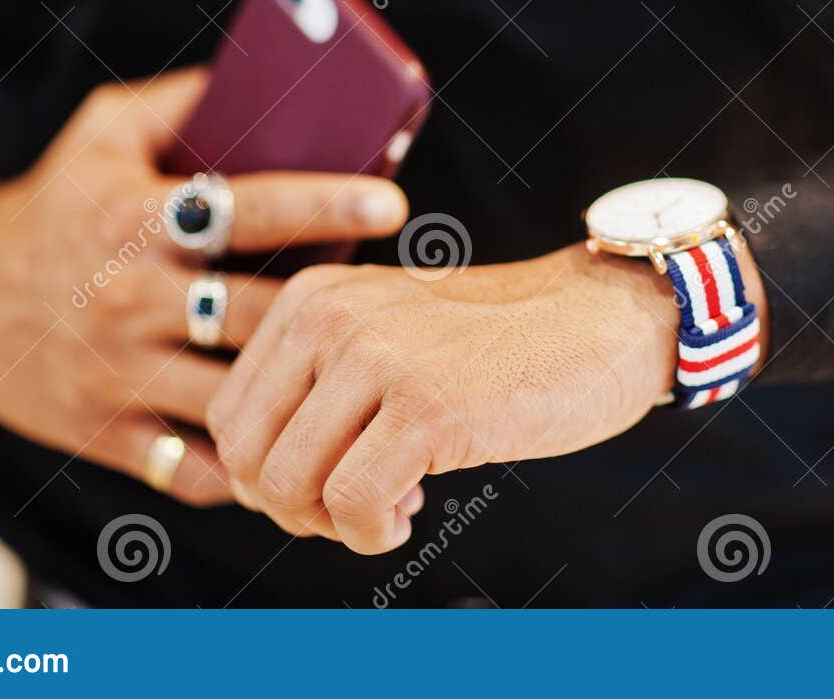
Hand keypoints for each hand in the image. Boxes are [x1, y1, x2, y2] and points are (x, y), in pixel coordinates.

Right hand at [0, 69, 408, 505]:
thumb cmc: (55, 202)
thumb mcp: (103, 131)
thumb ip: (181, 99)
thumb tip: (263, 74)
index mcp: (138, 218)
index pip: (246, 208)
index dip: (323, 204)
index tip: (391, 203)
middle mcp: (129, 296)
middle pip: (253, 312)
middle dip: (324, 315)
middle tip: (386, 315)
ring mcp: (115, 369)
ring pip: (231, 395)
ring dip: (299, 397)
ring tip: (363, 394)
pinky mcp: (101, 429)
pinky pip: (188, 466)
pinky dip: (245, 469)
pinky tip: (297, 453)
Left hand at [206, 240, 766, 551]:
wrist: (604, 318)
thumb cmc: (499, 345)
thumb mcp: (387, 338)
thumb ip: (318, 388)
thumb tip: (260, 488)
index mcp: (312, 297)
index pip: (230, 417)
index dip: (269, 475)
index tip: (335, 478)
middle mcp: (331, 316)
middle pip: (246, 458)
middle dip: (292, 509)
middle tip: (356, 507)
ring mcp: (379, 357)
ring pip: (288, 486)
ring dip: (332, 526)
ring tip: (390, 507)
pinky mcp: (430, 405)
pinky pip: (354, 505)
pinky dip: (373, 536)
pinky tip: (412, 515)